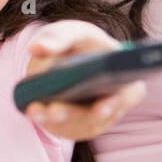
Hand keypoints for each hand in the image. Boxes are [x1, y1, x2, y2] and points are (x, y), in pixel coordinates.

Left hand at [24, 20, 145, 141]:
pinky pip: (62, 128)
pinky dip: (46, 121)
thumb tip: (37, 48)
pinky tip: (32, 111)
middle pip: (98, 116)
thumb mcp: (69, 33)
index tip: (100, 108)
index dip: (117, 103)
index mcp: (124, 76)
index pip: (128, 94)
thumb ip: (57, 38)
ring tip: (35, 110)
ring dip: (56, 121)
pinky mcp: (76, 126)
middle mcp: (114, 103)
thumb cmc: (76, 43)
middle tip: (55, 110)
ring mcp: (96, 119)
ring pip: (78, 126)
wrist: (65, 59)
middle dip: (75, 115)